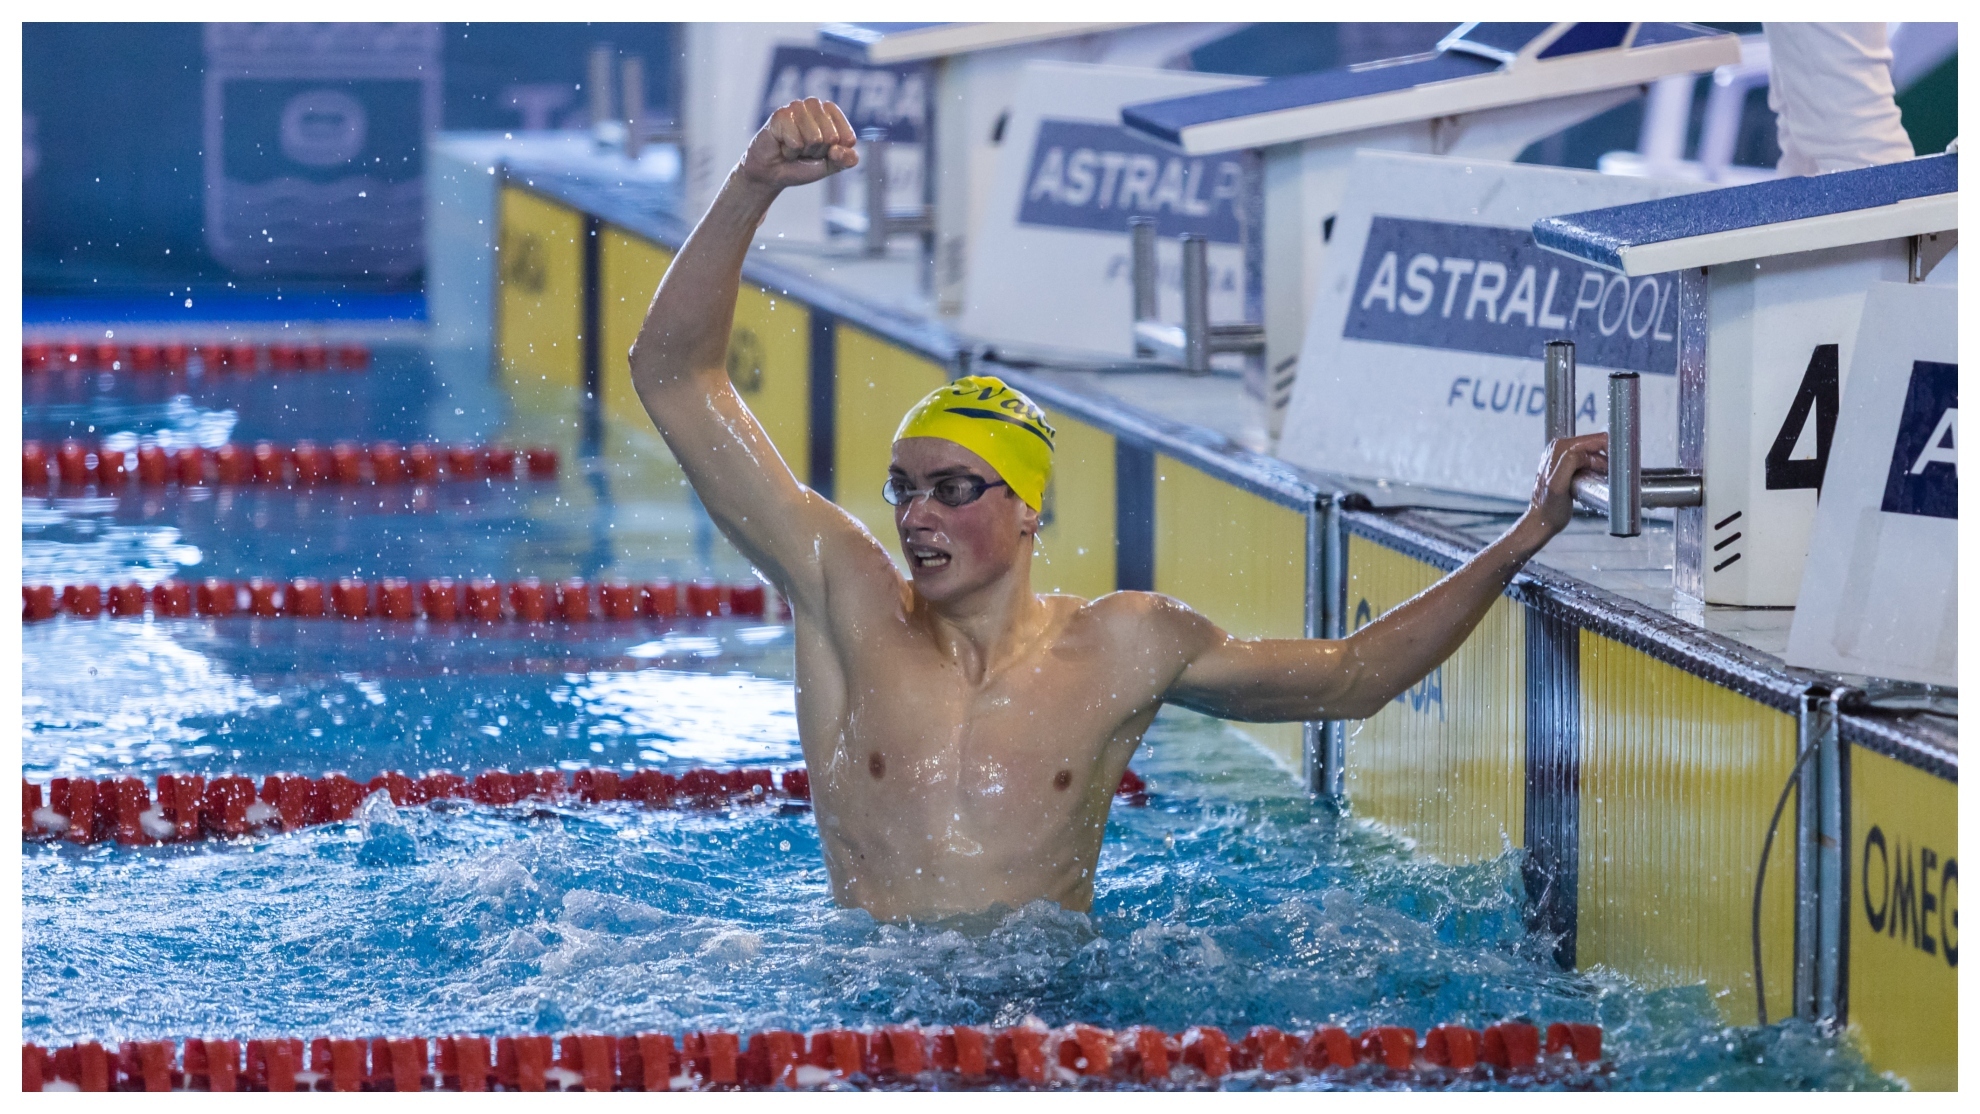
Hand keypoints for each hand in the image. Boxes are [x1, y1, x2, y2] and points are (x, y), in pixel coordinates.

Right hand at [740, 98, 858, 189]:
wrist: (773, 173)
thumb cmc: (803, 164)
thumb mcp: (832, 165)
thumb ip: (847, 160)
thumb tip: (838, 149)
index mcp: (831, 112)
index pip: (848, 137)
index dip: (835, 153)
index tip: (822, 153)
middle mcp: (814, 104)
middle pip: (831, 137)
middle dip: (818, 152)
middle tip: (804, 151)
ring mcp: (796, 107)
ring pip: (815, 138)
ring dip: (803, 152)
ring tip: (793, 148)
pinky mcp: (780, 115)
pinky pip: (797, 142)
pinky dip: (790, 151)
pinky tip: (782, 146)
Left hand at [1525, 432, 1607, 538]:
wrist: (1542, 522)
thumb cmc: (1549, 509)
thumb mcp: (1558, 485)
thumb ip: (1568, 464)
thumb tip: (1582, 453)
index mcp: (1559, 448)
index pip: (1595, 440)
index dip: (1609, 452)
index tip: (1613, 468)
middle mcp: (1560, 448)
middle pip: (1596, 446)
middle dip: (1606, 461)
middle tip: (1607, 479)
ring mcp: (1564, 456)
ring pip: (1595, 455)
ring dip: (1603, 467)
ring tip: (1601, 482)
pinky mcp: (1569, 466)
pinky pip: (1590, 463)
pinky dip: (1597, 472)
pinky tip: (1594, 483)